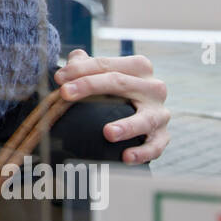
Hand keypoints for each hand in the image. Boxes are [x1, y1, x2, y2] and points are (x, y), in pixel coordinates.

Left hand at [54, 48, 170, 162]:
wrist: (142, 116)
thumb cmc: (115, 91)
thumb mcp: (102, 74)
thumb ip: (84, 65)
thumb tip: (69, 62)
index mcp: (139, 67)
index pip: (106, 64)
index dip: (80, 69)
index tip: (58, 78)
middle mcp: (154, 87)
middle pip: (120, 83)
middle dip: (90, 86)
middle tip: (65, 94)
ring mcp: (160, 113)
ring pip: (146, 118)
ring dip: (127, 126)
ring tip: (108, 133)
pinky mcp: (163, 136)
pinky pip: (156, 146)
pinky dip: (143, 152)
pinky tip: (126, 157)